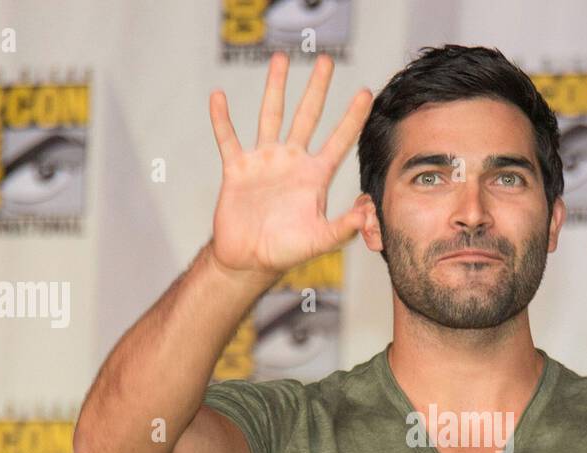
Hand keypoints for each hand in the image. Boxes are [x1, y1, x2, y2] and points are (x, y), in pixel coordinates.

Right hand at [208, 52, 371, 279]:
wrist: (249, 260)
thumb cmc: (286, 251)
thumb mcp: (320, 240)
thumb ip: (344, 227)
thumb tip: (367, 210)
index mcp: (315, 176)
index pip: (339, 140)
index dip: (352, 117)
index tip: (366, 92)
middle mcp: (291, 161)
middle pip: (307, 116)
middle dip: (317, 89)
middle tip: (325, 60)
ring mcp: (264, 161)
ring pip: (271, 117)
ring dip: (275, 88)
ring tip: (280, 59)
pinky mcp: (237, 169)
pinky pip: (228, 139)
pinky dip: (222, 119)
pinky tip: (218, 97)